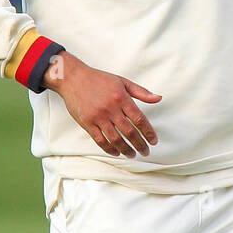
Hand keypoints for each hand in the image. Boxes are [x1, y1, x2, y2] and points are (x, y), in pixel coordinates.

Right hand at [44, 52, 160, 157]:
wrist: (73, 78)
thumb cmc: (99, 79)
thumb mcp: (123, 81)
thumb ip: (141, 92)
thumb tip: (158, 98)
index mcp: (121, 98)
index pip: (139, 119)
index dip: (148, 132)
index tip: (154, 141)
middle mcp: (110, 109)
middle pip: (129, 132)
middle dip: (139, 144)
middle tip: (145, 152)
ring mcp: (98, 117)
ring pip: (115, 138)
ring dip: (126, 149)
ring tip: (132, 154)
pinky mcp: (86, 123)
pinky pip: (100, 140)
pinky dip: (109, 148)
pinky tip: (116, 152)